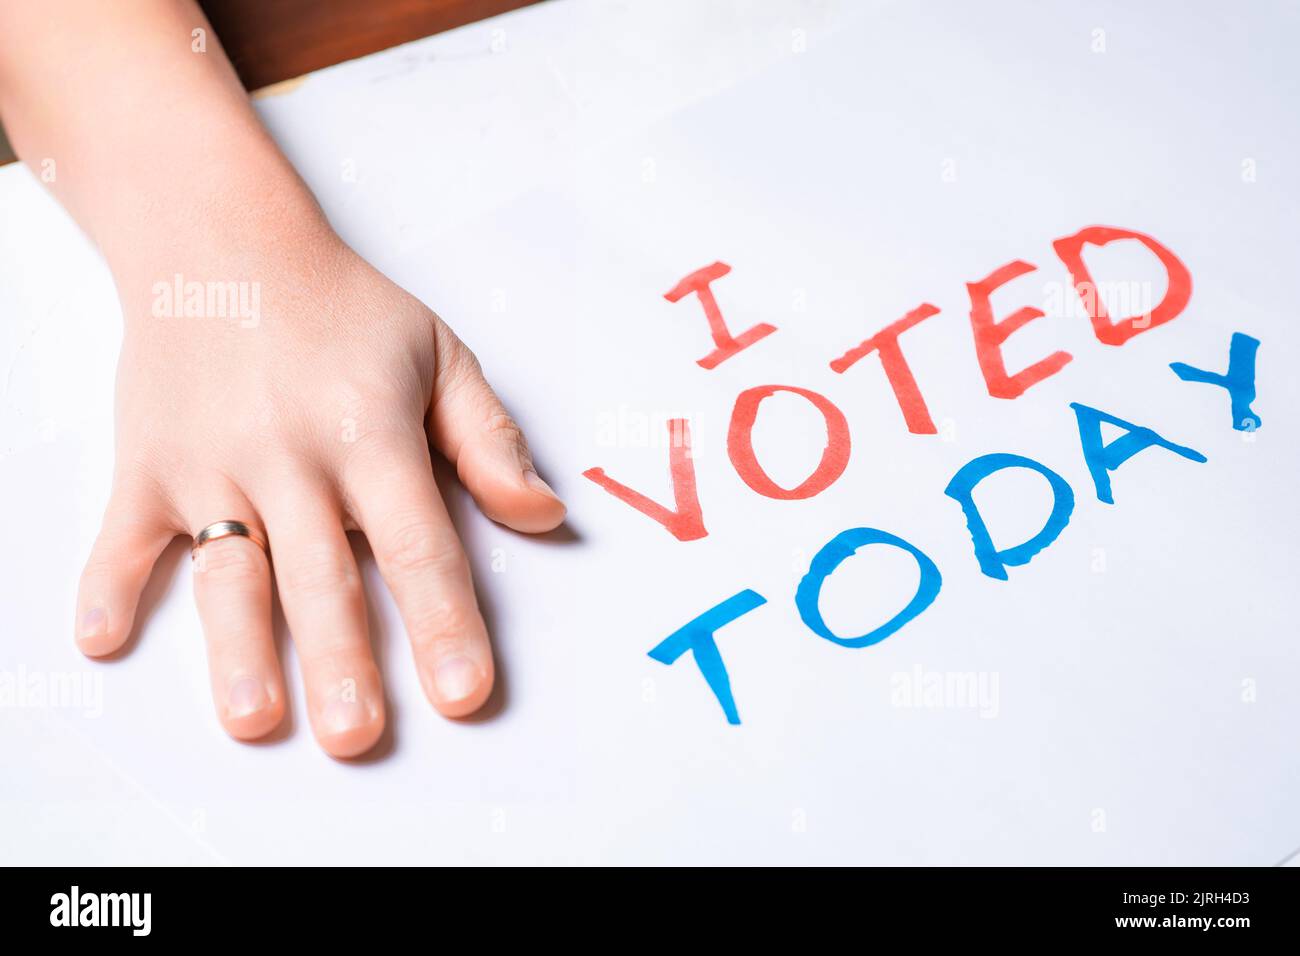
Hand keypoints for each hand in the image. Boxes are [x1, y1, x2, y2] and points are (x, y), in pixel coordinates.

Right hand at [73, 228, 565, 756]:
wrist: (223, 239)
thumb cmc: (342, 307)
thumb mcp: (440, 354)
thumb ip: (489, 440)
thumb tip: (544, 514)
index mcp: (372, 434)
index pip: (418, 544)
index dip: (445, 623)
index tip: (464, 693)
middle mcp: (291, 456)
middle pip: (323, 577)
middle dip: (342, 663)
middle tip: (357, 738)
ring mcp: (213, 463)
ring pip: (229, 571)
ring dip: (238, 649)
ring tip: (254, 718)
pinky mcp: (149, 463)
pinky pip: (123, 533)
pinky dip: (108, 585)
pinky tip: (102, 641)